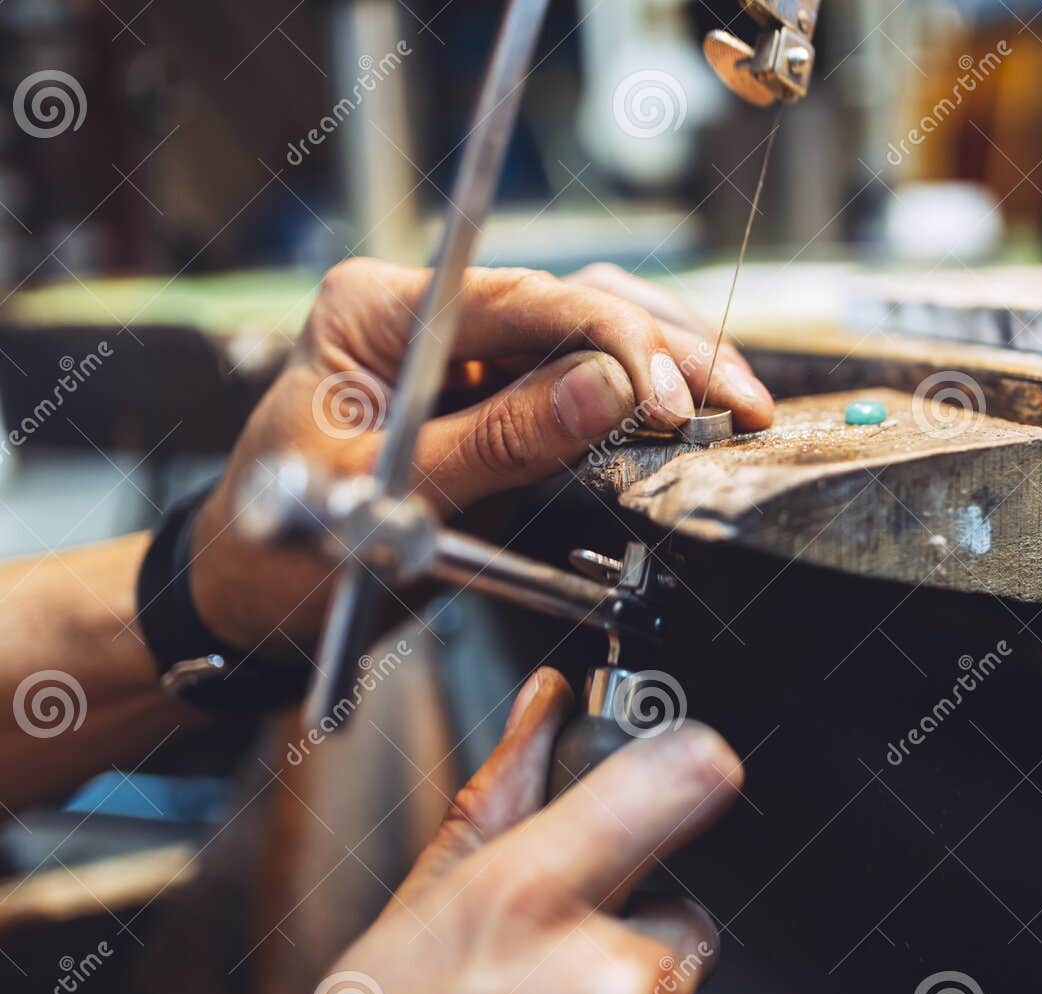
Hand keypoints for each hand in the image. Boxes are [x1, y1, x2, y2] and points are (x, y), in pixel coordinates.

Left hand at [189, 259, 772, 652]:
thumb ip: (497, 443)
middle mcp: (430, 317)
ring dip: (676, 367)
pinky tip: (702, 413)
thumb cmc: (285, 555)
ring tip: (740, 406)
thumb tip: (604, 391)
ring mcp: (470, 356)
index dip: (609, 340)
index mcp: (378, 312)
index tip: (664, 396)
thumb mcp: (386, 505)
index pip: (520, 298)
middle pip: (574, 303)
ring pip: (596, 333)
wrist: (255, 603)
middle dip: (667, 349)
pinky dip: (649, 400)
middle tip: (735, 402)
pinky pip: (587, 384)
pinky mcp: (501, 400)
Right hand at [284, 669, 744, 993]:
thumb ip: (494, 807)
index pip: (672, 779)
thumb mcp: (405, 928)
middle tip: (544, 992)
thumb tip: (543, 707)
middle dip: (631, 946)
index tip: (691, 765)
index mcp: (528, 899)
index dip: (685, 766)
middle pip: (682, 920)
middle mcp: (606, 972)